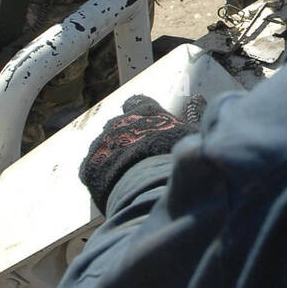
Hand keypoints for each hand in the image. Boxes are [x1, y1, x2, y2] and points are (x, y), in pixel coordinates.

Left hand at [79, 94, 203, 213]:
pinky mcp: (88, 166)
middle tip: (137, 152)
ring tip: (126, 174)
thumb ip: (195, 115)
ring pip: (104, 145)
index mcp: (145, 111)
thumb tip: (197, 98)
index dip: (140, 112)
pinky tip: (113, 186)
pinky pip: (92, 167)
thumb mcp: (193, 135)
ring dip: (113, 154)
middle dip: (125, 134)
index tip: (146, 123)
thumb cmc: (177, 160)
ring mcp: (101, 143)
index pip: (138, 102)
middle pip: (118, 123)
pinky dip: (101, 174)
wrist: (149, 189)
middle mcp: (119, 121)